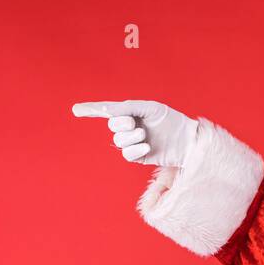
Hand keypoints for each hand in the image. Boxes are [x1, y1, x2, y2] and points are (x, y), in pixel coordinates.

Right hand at [71, 99, 198, 167]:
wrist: (187, 141)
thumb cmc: (171, 121)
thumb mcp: (149, 108)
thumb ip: (127, 108)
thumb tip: (108, 110)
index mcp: (130, 112)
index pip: (107, 111)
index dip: (91, 110)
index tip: (76, 109)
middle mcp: (129, 127)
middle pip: (112, 127)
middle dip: (121, 124)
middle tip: (135, 123)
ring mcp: (132, 142)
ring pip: (119, 142)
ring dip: (131, 138)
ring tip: (146, 136)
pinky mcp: (138, 156)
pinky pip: (127, 154)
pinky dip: (136, 150)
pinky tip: (147, 147)